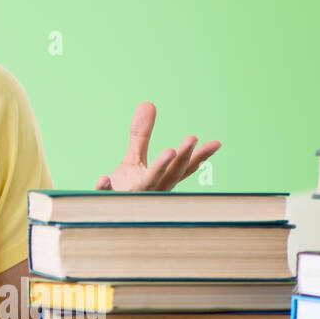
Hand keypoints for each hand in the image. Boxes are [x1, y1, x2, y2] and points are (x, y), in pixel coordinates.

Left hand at [95, 101, 219, 191]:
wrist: (107, 216)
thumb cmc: (126, 188)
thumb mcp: (135, 158)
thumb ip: (141, 135)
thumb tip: (147, 103)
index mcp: (162, 180)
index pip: (183, 168)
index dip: (200, 156)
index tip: (217, 142)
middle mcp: (152, 190)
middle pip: (171, 174)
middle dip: (183, 156)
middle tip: (192, 138)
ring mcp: (133, 197)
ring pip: (148, 184)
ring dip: (158, 169)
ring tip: (169, 152)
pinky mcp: (112, 201)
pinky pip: (108, 195)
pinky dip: (106, 187)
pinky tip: (102, 178)